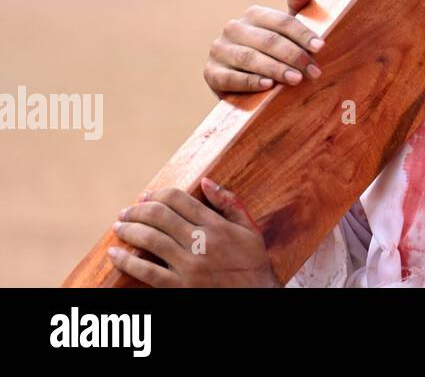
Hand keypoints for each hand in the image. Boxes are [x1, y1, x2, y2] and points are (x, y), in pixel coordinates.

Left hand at [109, 178, 277, 287]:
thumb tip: (206, 181)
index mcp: (216, 225)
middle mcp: (201, 242)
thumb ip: (230, 202)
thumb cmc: (253, 262)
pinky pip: (147, 272)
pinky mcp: (179, 287)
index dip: (157, 194)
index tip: (145, 197)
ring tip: (119, 227)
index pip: (179, 200)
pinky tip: (115, 255)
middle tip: (125, 212)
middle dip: (137, 211)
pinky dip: (127, 262)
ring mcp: (189, 265)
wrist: (256, 296)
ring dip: (129, 230)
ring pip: (150, 240)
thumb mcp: (249, 228)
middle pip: (159, 216)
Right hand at [205, 0, 324, 94]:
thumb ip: (297, 9)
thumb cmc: (272, 51)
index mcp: (254, 15)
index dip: (303, 34)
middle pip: (268, 40)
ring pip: (250, 58)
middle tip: (313, 71)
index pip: (282, 21)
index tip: (320, 47)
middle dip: (294, 56)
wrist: (242, 82)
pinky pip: (231, 77)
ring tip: (296, 79)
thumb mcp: (286, 31)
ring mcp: (220, 50)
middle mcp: (234, 28)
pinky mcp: (211, 73)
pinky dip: (250, 82)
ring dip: (276, 69)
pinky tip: (268, 86)